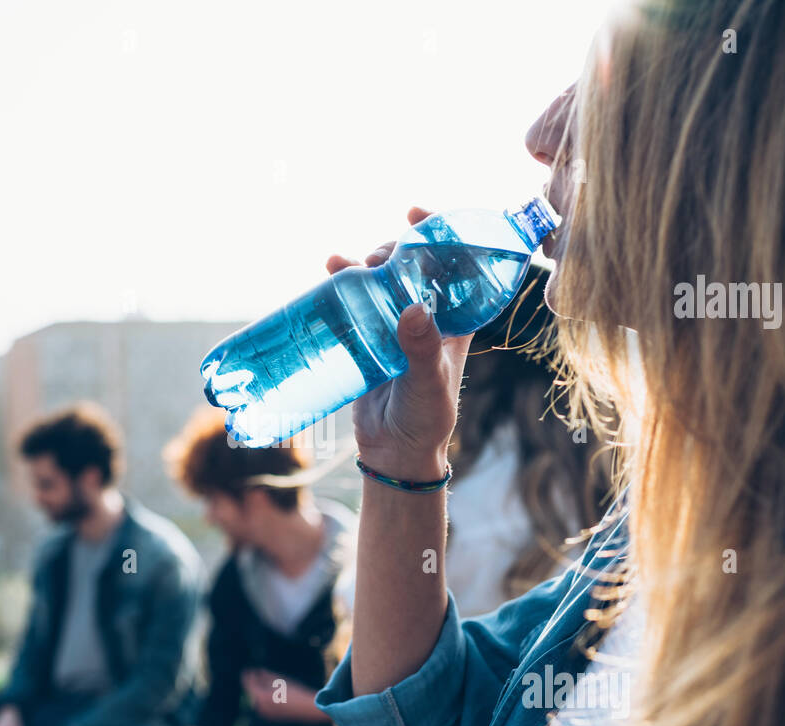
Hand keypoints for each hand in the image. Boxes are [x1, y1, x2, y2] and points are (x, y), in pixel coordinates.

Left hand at [242, 668, 316, 721]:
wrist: (307, 709)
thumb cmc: (294, 692)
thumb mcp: (280, 681)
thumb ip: (266, 675)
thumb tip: (257, 671)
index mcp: (262, 697)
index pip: (249, 685)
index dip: (247, 677)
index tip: (247, 670)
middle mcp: (261, 707)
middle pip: (253, 693)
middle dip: (254, 683)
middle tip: (254, 674)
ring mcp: (265, 714)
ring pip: (258, 699)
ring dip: (259, 691)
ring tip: (264, 682)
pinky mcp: (271, 717)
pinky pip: (264, 705)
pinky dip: (264, 698)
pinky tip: (271, 691)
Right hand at [327, 207, 472, 480]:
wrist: (394, 453)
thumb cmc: (426, 420)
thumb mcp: (428, 384)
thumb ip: (422, 349)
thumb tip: (412, 308)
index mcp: (453, 322)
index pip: (455, 268)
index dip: (441, 235)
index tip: (416, 213)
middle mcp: (426, 319)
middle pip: (412, 267)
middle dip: (394, 250)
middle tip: (378, 257)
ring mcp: (395, 328)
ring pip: (382, 282)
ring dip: (366, 265)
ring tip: (349, 263)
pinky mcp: (368, 340)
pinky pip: (355, 304)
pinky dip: (342, 284)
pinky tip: (329, 271)